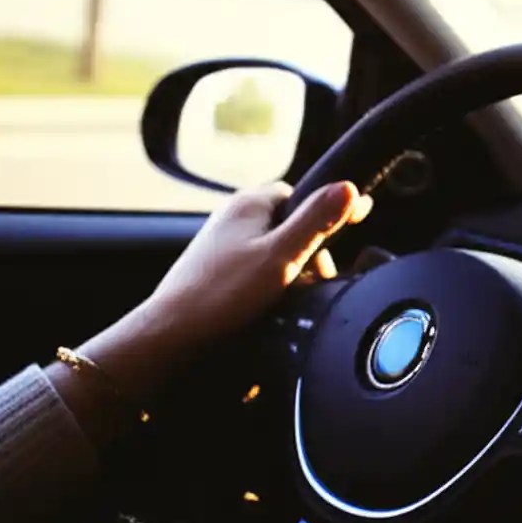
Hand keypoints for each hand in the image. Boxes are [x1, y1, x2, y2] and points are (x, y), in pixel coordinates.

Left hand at [60, 181, 370, 418]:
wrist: (171, 336)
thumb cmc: (224, 295)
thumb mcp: (281, 256)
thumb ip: (316, 221)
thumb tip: (350, 186)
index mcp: (250, 203)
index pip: (301, 196)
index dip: (323, 222)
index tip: (338, 248)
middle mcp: (233, 216)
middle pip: (290, 225)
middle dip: (308, 254)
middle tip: (312, 285)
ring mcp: (222, 244)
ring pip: (274, 250)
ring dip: (290, 273)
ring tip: (290, 301)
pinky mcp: (215, 270)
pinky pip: (256, 268)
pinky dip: (269, 285)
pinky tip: (269, 307)